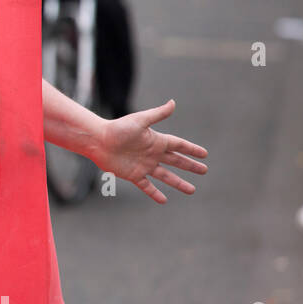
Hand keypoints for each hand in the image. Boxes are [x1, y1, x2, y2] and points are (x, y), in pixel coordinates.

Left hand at [90, 99, 207, 203]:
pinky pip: (147, 186)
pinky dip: (155, 193)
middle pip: (176, 161)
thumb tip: (173, 103)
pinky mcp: (133, 175)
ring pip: (166, 176)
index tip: (205, 154)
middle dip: (190, 166)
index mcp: (156, 140)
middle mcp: (152, 154)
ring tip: (191, 190)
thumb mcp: (140, 120)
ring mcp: (144, 165)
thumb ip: (157, 114)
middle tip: (204, 171)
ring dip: (178, 182)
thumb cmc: (118, 128)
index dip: (191, 149)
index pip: (179, 145)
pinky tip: (164, 200)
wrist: (98, 141)